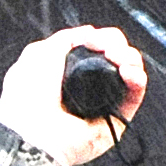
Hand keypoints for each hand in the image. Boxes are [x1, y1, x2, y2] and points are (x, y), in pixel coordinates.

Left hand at [0, 26, 146, 165]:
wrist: (33, 132)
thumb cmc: (27, 98)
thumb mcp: (39, 53)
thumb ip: (66, 38)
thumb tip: (90, 32)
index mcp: (64, 75)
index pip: (94, 51)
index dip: (101, 39)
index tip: (94, 38)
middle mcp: (84, 90)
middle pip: (115, 60)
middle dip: (117, 46)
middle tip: (108, 48)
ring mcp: (100, 106)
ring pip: (128, 76)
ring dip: (129, 60)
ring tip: (119, 59)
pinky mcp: (114, 123)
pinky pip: (133, 97)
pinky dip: (137, 80)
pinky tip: (128, 72)